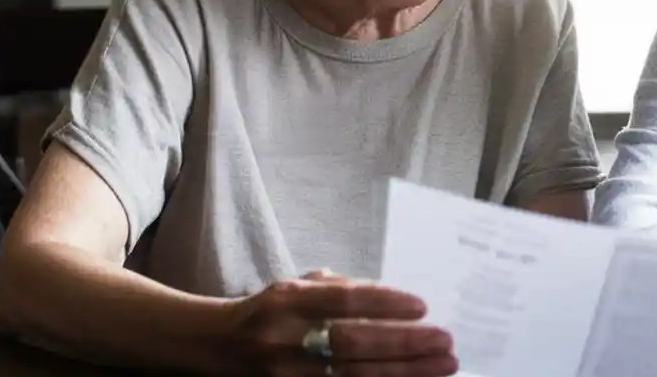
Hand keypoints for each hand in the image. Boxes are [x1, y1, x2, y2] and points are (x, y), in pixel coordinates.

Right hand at [223, 268, 456, 375]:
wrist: (211, 347)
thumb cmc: (268, 312)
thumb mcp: (295, 287)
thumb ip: (339, 289)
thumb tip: (394, 300)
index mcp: (287, 300)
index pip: (343, 301)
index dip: (385, 303)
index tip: (423, 306)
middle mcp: (284, 338)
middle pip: (353, 343)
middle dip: (404, 344)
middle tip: (445, 341)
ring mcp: (285, 375)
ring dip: (404, 373)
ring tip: (443, 365)